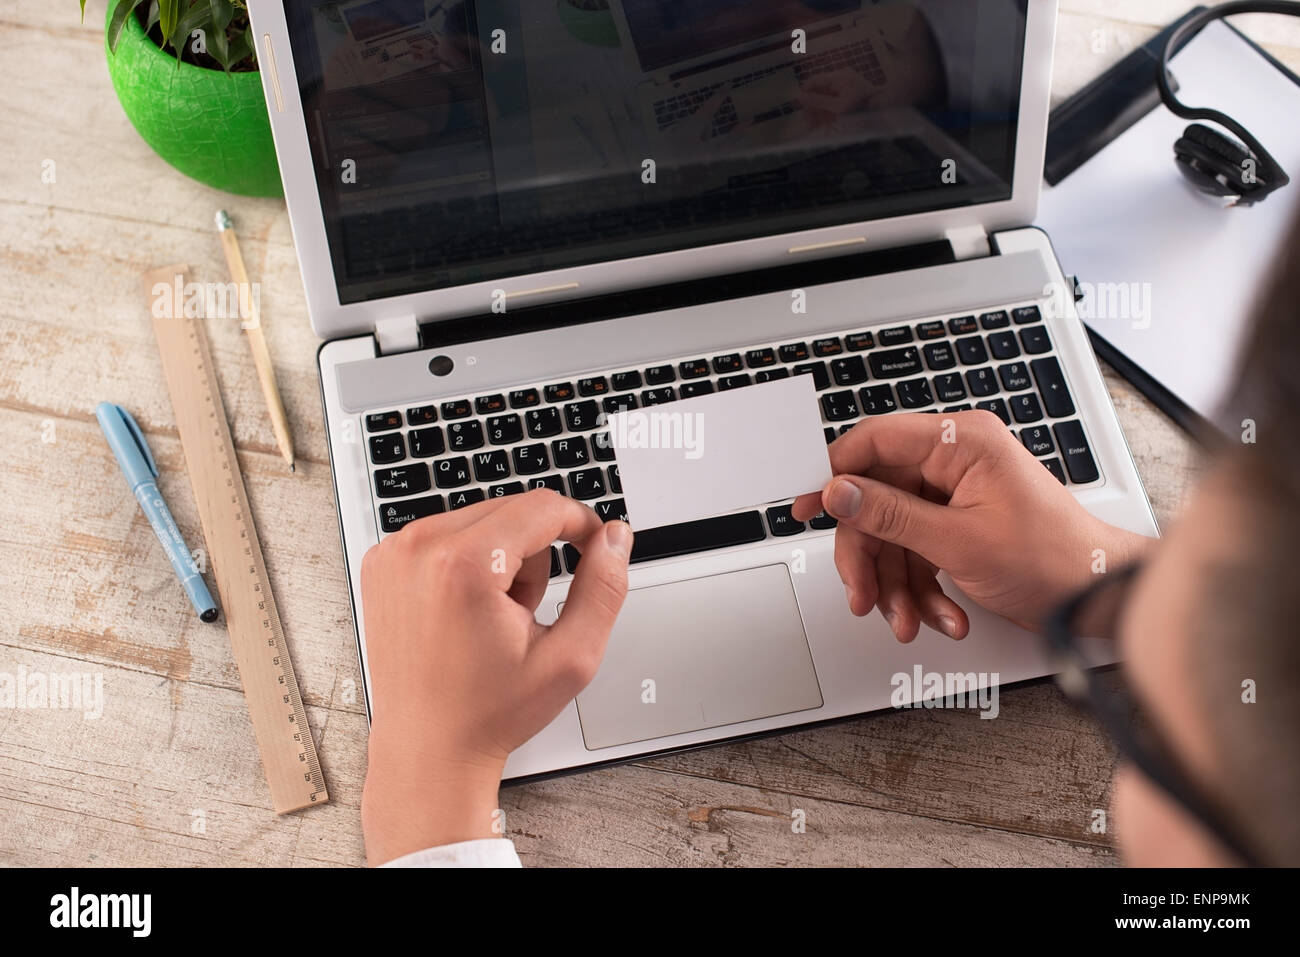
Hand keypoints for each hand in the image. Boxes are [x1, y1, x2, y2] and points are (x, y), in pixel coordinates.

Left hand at [359, 489, 632, 863]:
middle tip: (526, 614)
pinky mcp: (382, 561)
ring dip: (501, 557)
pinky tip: (465, 612)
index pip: (541, 506)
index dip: (579, 523)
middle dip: (536, 553)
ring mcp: (394, 553)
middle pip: (511, 509)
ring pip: (481, 520)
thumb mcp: (569, 658)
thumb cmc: (487, 713)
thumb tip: (614, 537)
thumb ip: (603, 588)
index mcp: (463, 565)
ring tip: (493, 618)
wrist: (426, 748)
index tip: (593, 546)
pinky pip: (447, 535)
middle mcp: (419, 548)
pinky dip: (467, 562)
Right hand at [792, 411, 1151, 640]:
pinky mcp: (959, 527)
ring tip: (907, 620)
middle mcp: (955, 462)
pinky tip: (940, 616)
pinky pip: (916, 553)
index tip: (806, 505)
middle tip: (861, 593)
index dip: (835, 474)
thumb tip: (840, 493)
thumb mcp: (958, 540)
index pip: (875, 442)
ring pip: (893, 534)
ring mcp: (956, 495)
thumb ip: (890, 514)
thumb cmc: (1054, 558)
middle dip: (870, 555)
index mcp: (960, 442)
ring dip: (895, 584)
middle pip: (877, 499)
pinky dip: (920, 590)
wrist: (1096, 597)